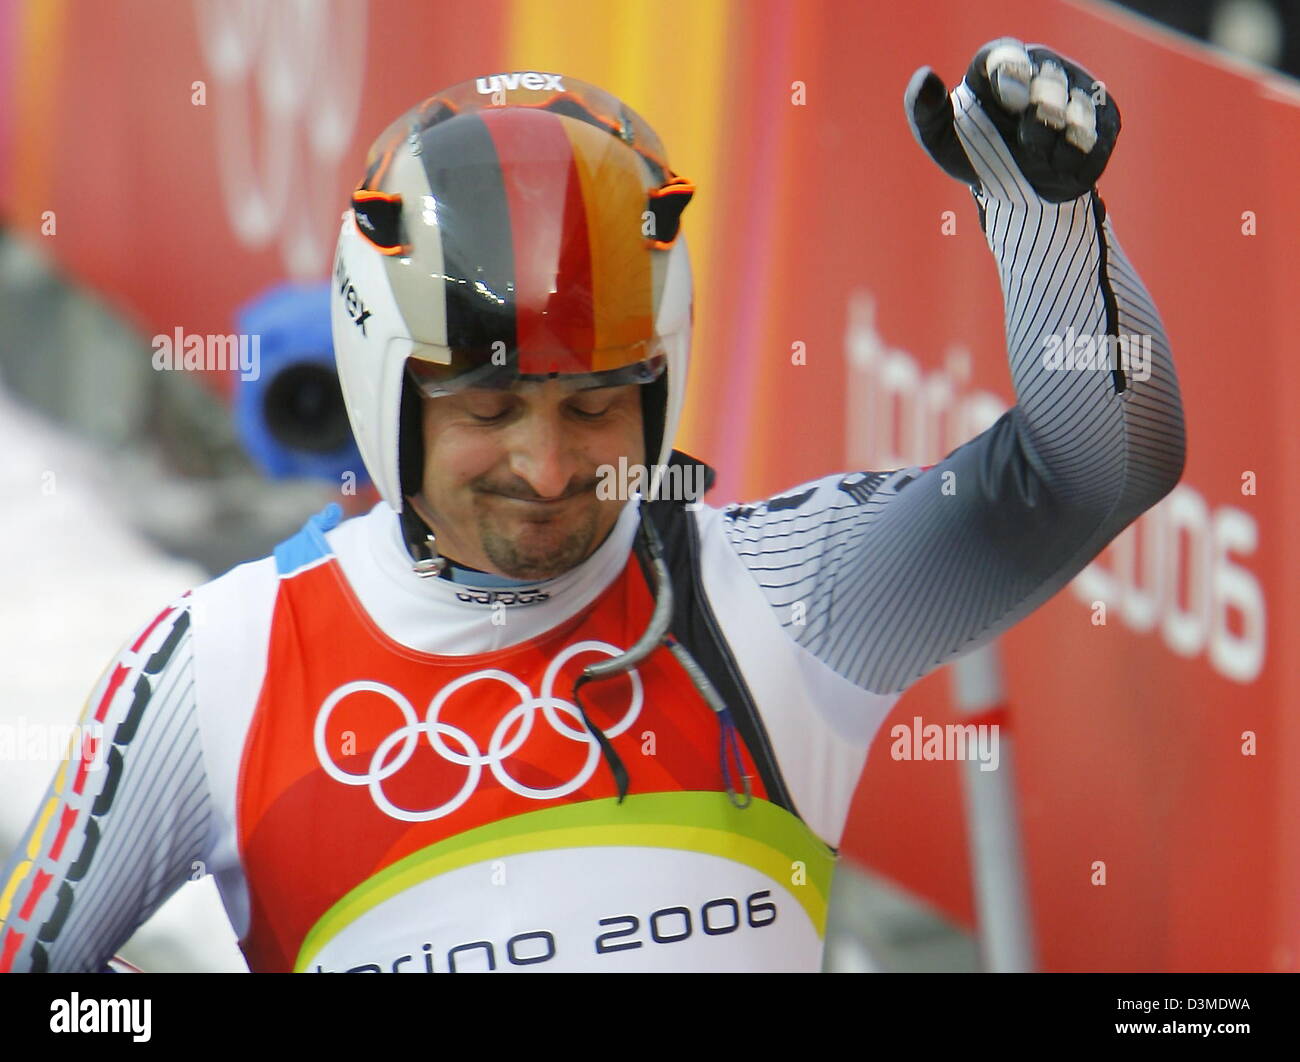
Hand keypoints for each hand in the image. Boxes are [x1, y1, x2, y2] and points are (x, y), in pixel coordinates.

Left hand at [905, 37, 1120, 202]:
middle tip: (1024, 141)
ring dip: (1050, 147)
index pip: (1006, 55)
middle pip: (1049, 86)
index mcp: (1003, 66)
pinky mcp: (1104, 121)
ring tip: (1036, 156)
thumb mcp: (942, 140)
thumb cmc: (976, 153)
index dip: (1011, 72)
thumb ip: (927, 111)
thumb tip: (925, 76)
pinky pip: (1093, 142)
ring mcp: (1079, 93)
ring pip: (1075, 116)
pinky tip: (1057, 166)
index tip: (1009, 97)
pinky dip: (1069, 163)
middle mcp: (1044, 70)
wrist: (1014, 188)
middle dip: (1035, 121)